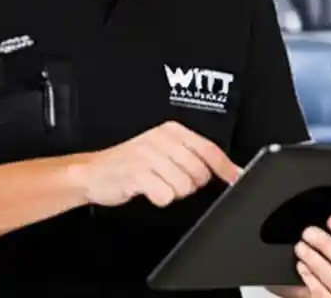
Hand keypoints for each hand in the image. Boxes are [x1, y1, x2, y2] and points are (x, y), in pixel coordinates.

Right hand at [70, 121, 240, 207]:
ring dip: (172, 192)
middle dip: (189, 184)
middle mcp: (161, 139)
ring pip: (184, 187)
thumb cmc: (131, 163)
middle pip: (199, 173)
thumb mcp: (163, 151)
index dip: (226, 167)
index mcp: (171, 131)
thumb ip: (193, 157)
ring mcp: (148, 155)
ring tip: (157, 183)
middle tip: (170, 180)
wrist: (94, 172)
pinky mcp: (137, 173)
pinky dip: (158, 199)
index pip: (208, 149)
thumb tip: (230, 170)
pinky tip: (148, 190)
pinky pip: (165, 196)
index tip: (237, 178)